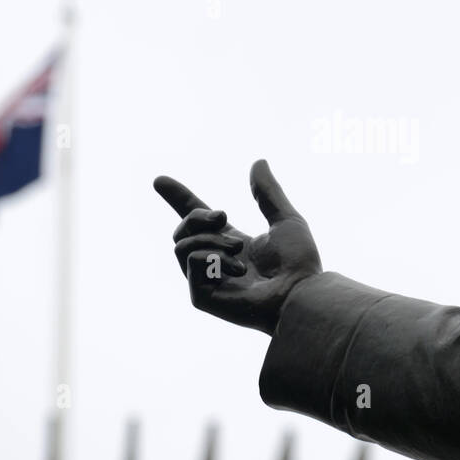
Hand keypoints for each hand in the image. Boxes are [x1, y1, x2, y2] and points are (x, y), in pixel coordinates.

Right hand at [153, 159, 321, 334]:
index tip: (159, 181)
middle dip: (197, 216)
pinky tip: (237, 270)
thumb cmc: (299, 264)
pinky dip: (213, 258)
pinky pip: (191, 263)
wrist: (300, 293)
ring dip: (211, 239)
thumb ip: (268, 192)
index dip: (179, 198)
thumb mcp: (285, 219)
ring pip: (182, 246)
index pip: (197, 219)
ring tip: (238, 250)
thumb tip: (258, 162)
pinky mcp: (201, 297)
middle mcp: (215, 262)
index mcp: (231, 244)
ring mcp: (206, 281)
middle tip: (224, 216)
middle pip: (182, 230)